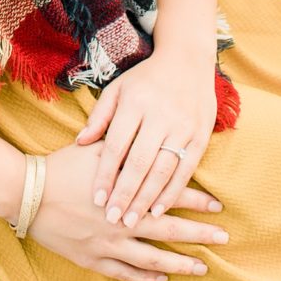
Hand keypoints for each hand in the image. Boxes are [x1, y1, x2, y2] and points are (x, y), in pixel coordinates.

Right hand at [29, 142, 227, 280]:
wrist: (27, 193)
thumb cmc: (61, 166)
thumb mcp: (93, 149)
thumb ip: (122, 147)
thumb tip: (147, 138)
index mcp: (124, 190)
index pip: (167, 195)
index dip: (194, 200)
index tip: (217, 206)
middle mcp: (121, 220)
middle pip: (167, 229)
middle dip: (198, 234)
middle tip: (222, 238)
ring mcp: (107, 243)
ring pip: (152, 258)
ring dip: (179, 264)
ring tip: (201, 268)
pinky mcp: (92, 258)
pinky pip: (125, 273)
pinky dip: (145, 278)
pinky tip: (161, 279)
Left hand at [75, 51, 215, 227]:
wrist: (187, 61)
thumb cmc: (145, 78)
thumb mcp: (118, 88)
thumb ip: (100, 116)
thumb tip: (80, 143)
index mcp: (135, 102)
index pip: (116, 145)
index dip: (105, 174)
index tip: (96, 199)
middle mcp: (160, 115)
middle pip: (139, 163)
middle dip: (125, 194)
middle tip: (112, 219)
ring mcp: (182, 126)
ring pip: (162, 170)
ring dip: (146, 200)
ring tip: (131, 220)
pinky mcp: (200, 136)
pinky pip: (185, 170)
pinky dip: (172, 193)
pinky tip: (158, 210)